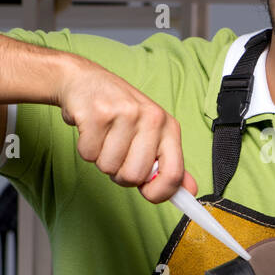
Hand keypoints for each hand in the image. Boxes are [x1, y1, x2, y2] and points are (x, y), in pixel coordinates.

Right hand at [55, 57, 197, 203]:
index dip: (158, 193)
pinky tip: (91, 131)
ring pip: (109, 167)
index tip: (147, 192)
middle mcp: (151, 118)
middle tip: (118, 153)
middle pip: (134, 176)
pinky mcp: (97, 114)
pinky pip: (88, 155)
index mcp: (168, 126)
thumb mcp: (152, 133)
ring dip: (101, 159)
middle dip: (120, 174)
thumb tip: (189, 191)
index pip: (173, 174)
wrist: (86, 81)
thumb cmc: (120, 111)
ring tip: (104, 138)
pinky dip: (85, 149)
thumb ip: (169, 163)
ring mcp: (124, 114)